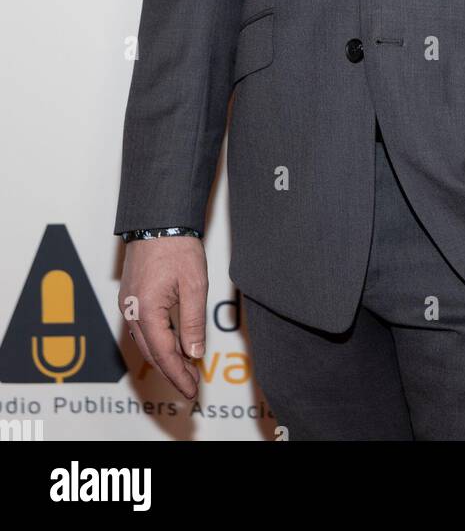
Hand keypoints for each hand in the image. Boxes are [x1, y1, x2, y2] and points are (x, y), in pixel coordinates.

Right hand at [118, 237, 207, 398]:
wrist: (158, 218)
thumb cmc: (177, 246)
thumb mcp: (194, 285)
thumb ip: (193, 322)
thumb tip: (194, 353)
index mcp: (146, 309)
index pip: (163, 353)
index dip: (178, 375)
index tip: (191, 389)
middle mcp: (131, 310)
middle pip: (151, 352)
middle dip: (172, 371)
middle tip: (192, 384)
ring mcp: (128, 303)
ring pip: (145, 342)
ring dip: (164, 357)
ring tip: (186, 368)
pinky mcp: (130, 296)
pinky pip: (142, 328)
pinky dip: (157, 341)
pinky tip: (173, 344)